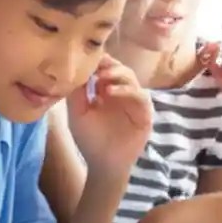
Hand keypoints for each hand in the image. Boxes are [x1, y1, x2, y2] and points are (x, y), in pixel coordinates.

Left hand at [67, 55, 152, 174]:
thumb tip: (78, 69)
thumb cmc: (90, 139)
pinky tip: (110, 93)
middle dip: (108, 65)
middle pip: (121, 68)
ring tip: (101, 78)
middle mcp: (123, 93)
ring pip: (131, 78)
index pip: (106, 68)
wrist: (103, 163)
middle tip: (96, 66)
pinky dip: (126, 90)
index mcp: (107, 90)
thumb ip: (77, 93)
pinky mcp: (145, 113)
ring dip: (117, 74)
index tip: (87, 58)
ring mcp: (135, 102)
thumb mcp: (77, 113)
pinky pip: (140, 96)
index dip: (99, 61)